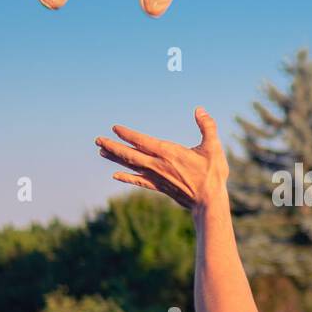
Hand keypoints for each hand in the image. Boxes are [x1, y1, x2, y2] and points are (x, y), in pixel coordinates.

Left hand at [94, 107, 228, 213]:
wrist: (209, 202)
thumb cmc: (212, 174)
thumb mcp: (213, 147)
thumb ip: (207, 126)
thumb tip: (199, 109)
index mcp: (169, 153)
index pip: (142, 141)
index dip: (127, 134)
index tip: (115, 128)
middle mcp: (158, 165)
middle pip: (130, 154)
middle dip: (113, 146)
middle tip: (97, 140)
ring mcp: (157, 177)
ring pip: (131, 166)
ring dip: (115, 158)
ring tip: (101, 152)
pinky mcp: (159, 187)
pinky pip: (139, 181)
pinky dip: (126, 177)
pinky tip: (115, 175)